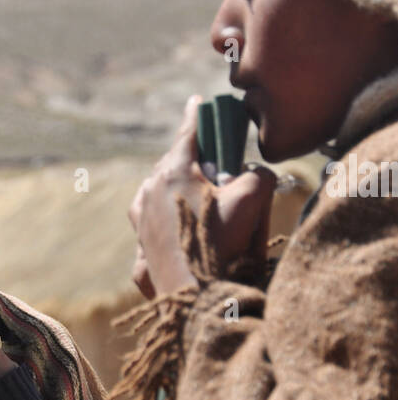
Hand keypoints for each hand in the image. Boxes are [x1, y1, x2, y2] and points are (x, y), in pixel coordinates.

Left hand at [129, 96, 276, 295]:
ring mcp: (141, 223)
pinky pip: (156, 231)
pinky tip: (187, 240)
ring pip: (161, 197)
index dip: (198, 116)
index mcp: (172, 172)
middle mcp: (149, 192)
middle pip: (175, 167)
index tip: (197, 101)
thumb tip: (256, 174)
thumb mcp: (253, 199)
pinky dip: (171, 230)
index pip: (188, 133)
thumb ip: (259, 174)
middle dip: (198, 167)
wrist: (196, 298)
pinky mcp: (140, 251)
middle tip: (221, 180)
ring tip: (207, 215)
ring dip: (181, 197)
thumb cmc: (221, 245)